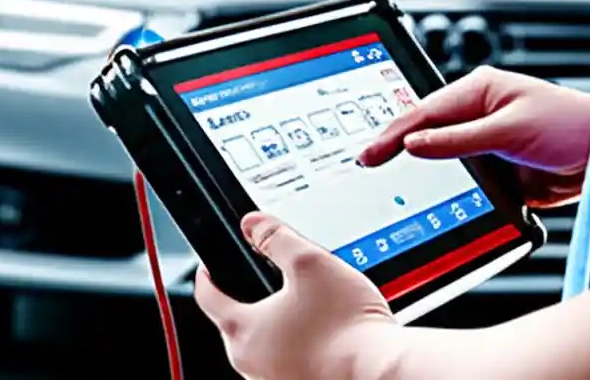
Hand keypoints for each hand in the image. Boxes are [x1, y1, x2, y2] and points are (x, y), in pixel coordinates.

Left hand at [195, 213, 396, 379]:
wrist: (382, 371)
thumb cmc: (348, 327)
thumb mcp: (309, 262)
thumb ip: (276, 237)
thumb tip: (253, 224)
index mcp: (243, 331)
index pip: (207, 296)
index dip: (207, 274)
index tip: (209, 267)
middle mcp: (251, 363)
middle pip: (236, 321)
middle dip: (248, 298)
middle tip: (271, 282)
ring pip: (263, 344)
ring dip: (276, 325)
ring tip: (305, 308)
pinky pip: (286, 362)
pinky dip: (295, 346)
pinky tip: (320, 335)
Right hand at [358, 66, 589, 207]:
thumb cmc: (573, 125)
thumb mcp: (510, 130)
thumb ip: (458, 139)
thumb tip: (414, 144)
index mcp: (478, 90)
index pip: (423, 112)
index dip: (393, 133)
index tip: (369, 153)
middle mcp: (477, 114)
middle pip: (425, 133)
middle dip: (395, 147)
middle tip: (365, 164)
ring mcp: (484, 144)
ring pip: (440, 159)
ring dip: (419, 171)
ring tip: (385, 182)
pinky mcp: (496, 172)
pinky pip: (461, 182)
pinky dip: (444, 190)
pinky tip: (427, 198)